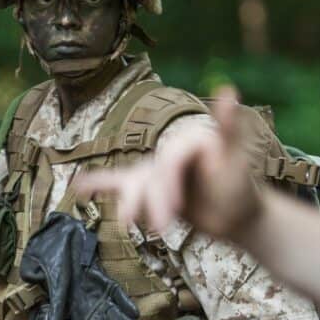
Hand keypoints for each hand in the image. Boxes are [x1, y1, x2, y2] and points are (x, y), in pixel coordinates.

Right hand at [73, 87, 261, 241]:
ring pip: (134, 185)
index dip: (169, 185)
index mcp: (190, 139)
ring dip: (131, 205)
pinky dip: (98, 184)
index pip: (170, 161)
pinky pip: (118, 181)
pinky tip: (78, 187)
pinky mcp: (147, 183)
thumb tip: (228, 89)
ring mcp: (156, 167)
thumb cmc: (241, 189)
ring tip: (129, 225)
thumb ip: (229, 128)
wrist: (236, 216)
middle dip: (154, 203)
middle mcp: (170, 150)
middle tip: (164, 231)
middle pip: (151, 176)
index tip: (175, 211)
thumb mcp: (236, 160)